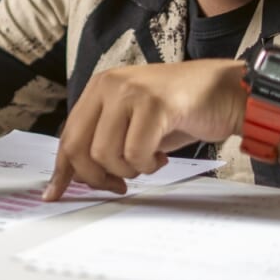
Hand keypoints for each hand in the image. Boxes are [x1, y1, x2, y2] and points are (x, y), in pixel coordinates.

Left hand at [45, 59, 246, 199]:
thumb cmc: (178, 112)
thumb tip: (74, 178)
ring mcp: (130, 91)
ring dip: (128, 170)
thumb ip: (103, 142)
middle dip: (96, 177)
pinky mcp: (154, 103)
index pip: (68, 135)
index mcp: (98, 88)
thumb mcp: (132, 125)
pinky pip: (135, 153)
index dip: (62, 170)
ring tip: (148, 160)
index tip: (55, 194)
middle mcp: (108, 85)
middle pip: (78, 147)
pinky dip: (148, 165)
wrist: (224, 92)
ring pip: (105, 154)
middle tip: (119, 185)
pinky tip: (160, 156)